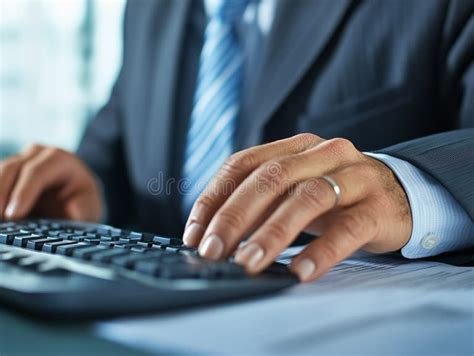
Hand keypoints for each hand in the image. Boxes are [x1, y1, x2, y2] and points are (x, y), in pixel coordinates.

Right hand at [0, 144, 102, 221]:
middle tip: (0, 222)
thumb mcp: (89, 209)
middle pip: (11, 168)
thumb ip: (81, 210)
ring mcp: (18, 160)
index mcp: (61, 160)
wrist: (72, 204)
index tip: (14, 217)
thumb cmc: (82, 205)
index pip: (37, 172)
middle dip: (1, 195)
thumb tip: (71, 210)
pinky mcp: (5, 173)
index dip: (23, 193)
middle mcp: (37, 154)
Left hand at [182, 134, 411, 281]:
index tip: (194, 231)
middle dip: (235, 215)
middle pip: (271, 177)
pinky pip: (349, 228)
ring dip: (273, 233)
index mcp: (295, 147)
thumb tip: (214, 236)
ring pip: (308, 198)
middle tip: (213, 250)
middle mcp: (323, 153)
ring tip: (249, 263)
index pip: (244, 163)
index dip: (215, 196)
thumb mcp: (295, 189)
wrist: (400, 195)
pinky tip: (300, 272)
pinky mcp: (378, 207)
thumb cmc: (336, 196)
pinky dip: (322, 251)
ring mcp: (354, 176)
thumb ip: (262, 203)